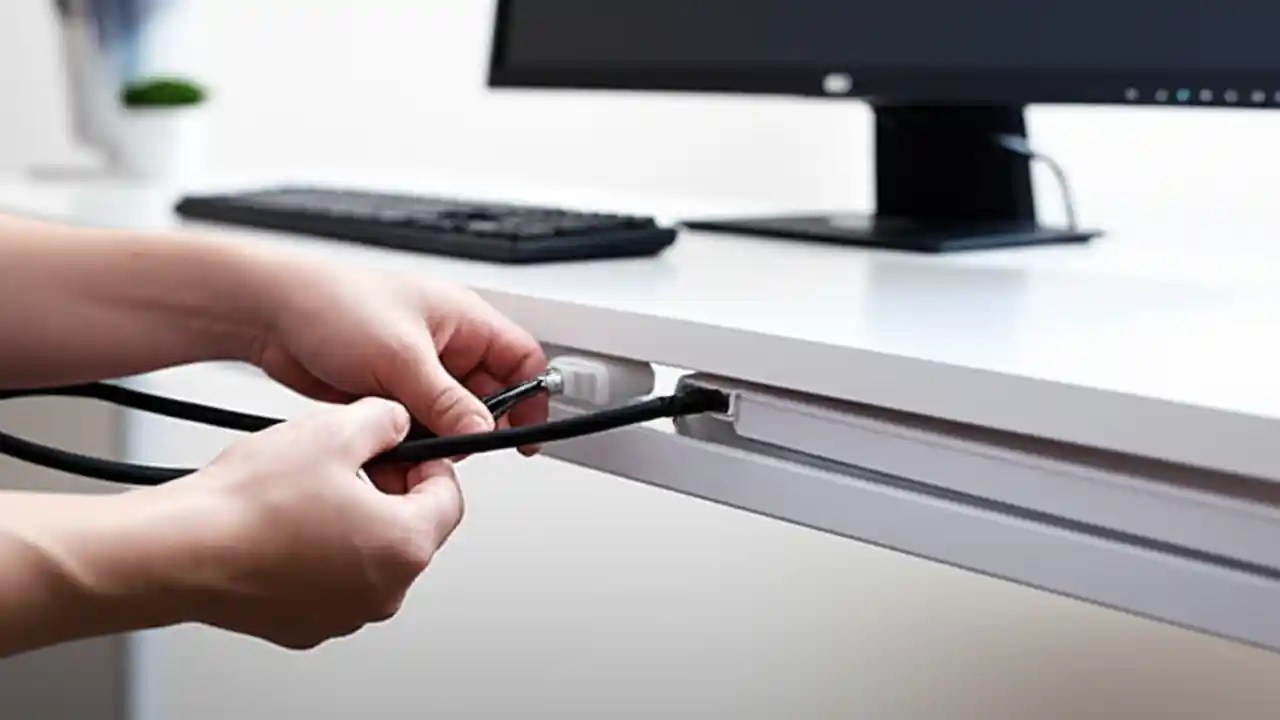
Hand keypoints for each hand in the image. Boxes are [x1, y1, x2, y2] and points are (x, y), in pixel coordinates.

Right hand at [152, 398, 461, 649]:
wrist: (179, 551)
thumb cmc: (250, 502)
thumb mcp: (334, 429)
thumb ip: (385, 418)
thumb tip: (396, 420)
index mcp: (405, 546)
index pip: (449, 499)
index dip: (428, 463)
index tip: (402, 447)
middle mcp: (385, 592)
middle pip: (411, 529)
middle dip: (389, 490)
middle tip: (352, 461)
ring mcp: (344, 615)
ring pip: (369, 557)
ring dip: (353, 521)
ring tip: (311, 488)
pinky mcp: (304, 625)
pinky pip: (330, 581)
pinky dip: (319, 552)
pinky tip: (286, 523)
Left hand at [248, 261, 546, 444]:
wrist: (267, 313)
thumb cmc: (331, 303)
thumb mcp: (401, 357)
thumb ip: (447, 401)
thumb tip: (482, 430)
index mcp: (462, 319)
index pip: (521, 359)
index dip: (531, 397)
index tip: (525, 434)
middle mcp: (444, 343)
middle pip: (487, 397)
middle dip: (473, 426)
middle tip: (454, 445)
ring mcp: (415, 369)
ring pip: (448, 417)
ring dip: (436, 437)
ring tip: (414, 446)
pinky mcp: (387, 390)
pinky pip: (414, 425)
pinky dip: (408, 442)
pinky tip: (392, 448)